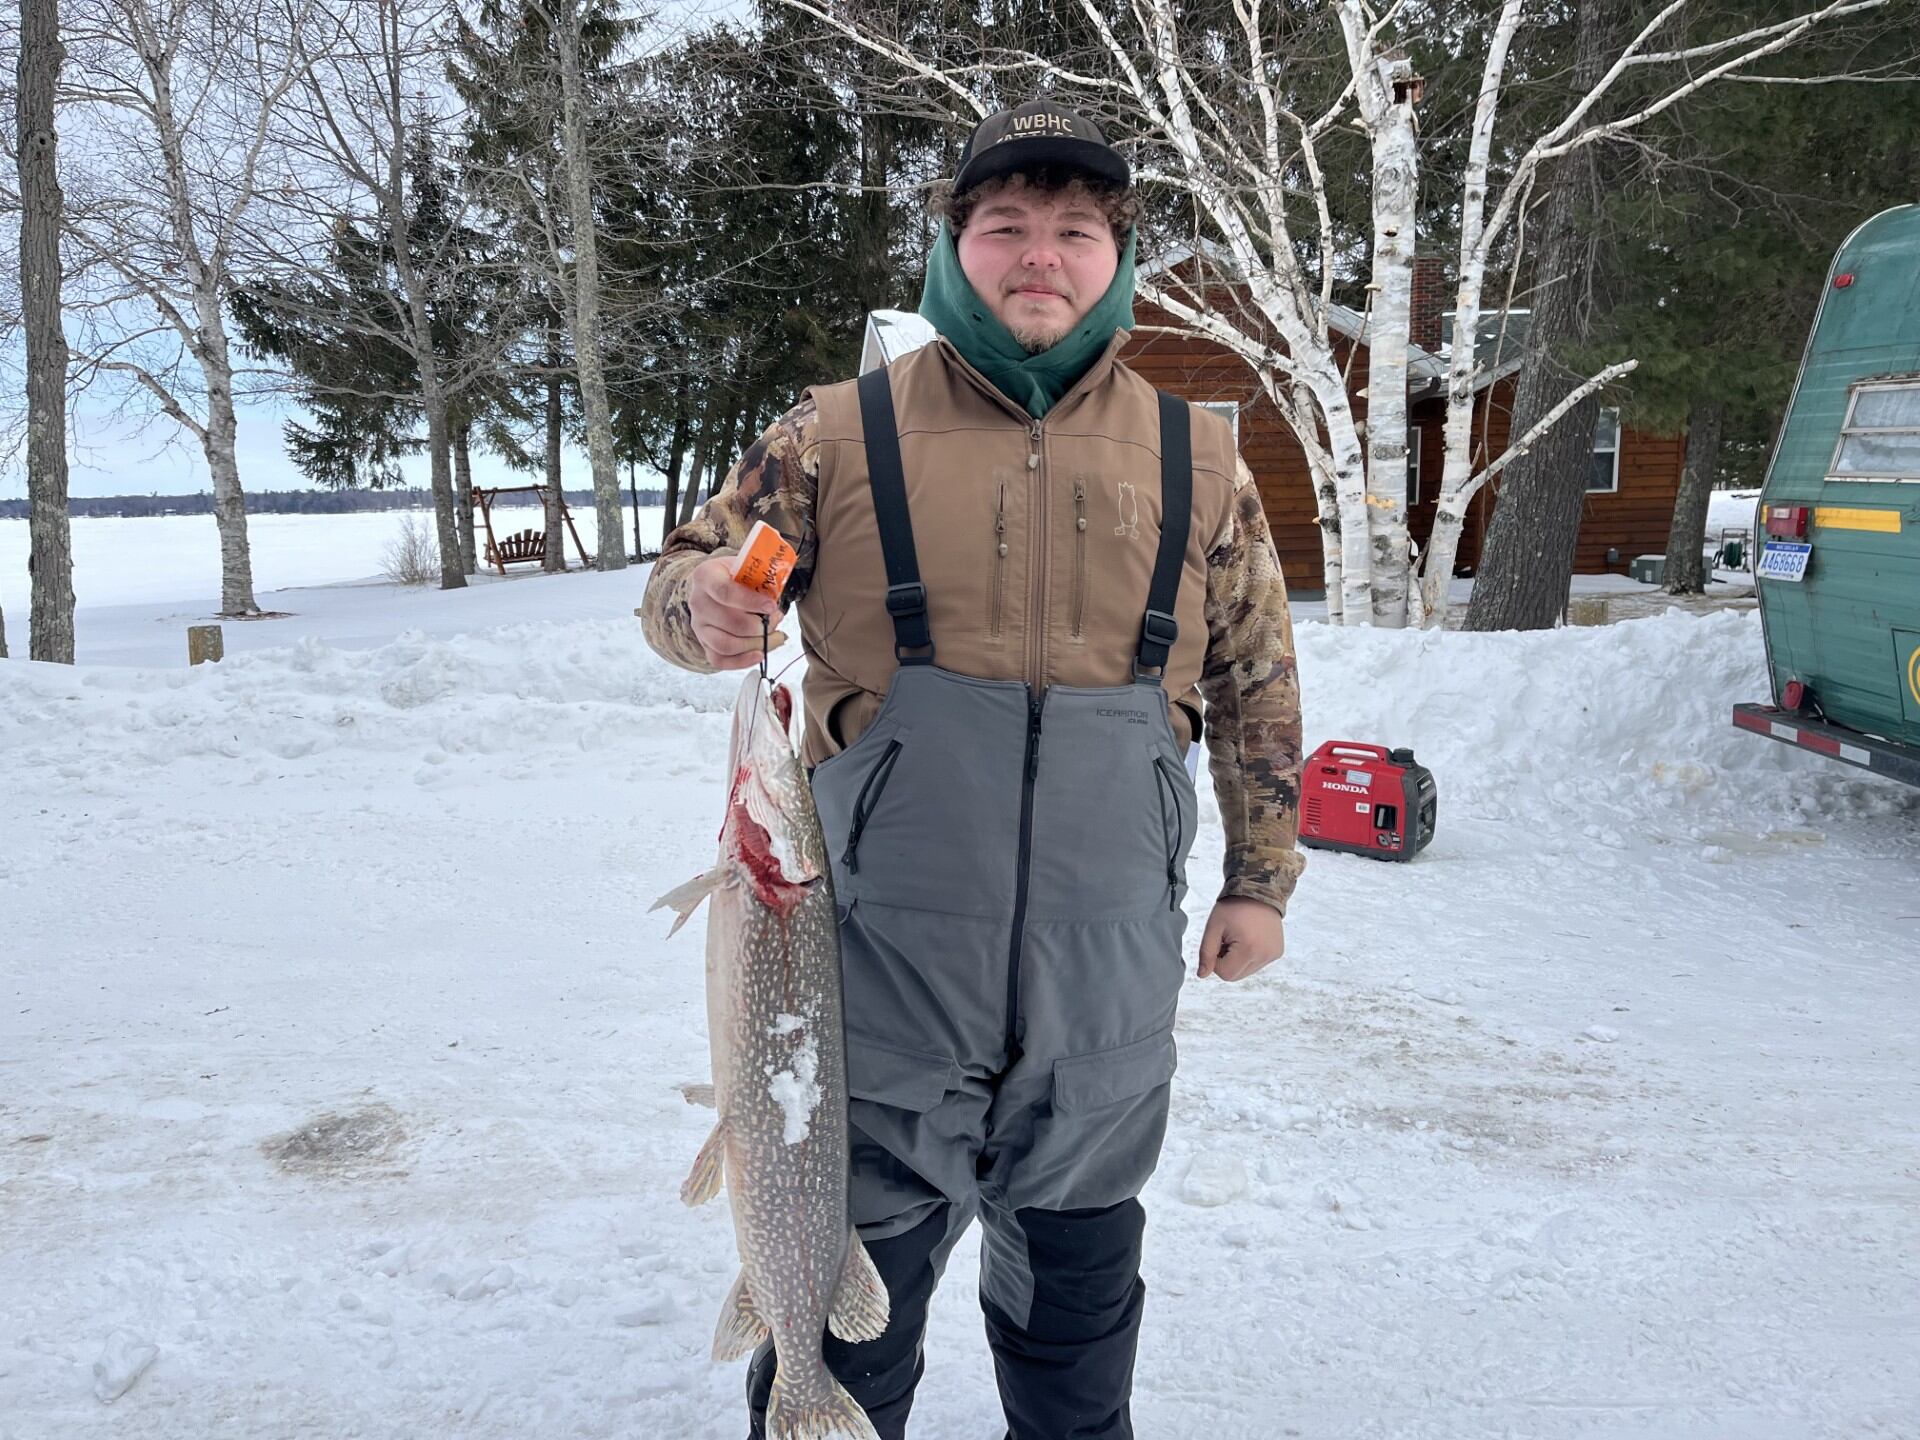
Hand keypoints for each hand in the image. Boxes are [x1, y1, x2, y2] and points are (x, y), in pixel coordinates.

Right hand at [688, 555, 789, 669]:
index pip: (725, 592)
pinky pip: (719, 660)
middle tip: (776, 621)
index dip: (750, 602)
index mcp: (706, 577)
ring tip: (774, 637)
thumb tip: (774, 607)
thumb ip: (761, 581)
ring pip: (726, 645)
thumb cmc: (738, 577)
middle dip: (760, 627)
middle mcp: (698, 602)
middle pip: (730, 622)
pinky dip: (742, 661)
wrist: (719, 583)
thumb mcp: (747, 568)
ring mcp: (699, 625)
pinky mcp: (703, 643)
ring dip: (755, 644)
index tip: (772, 606)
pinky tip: (759, 654)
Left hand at [1197, 898, 1284, 981]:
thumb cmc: (1234, 906)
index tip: (1220, 942)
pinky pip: (1257, 964)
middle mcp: (1265, 955)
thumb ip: (1206, 952)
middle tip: (1229, 939)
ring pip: (1246, 971)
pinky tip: (1250, 938)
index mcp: (1249, 949)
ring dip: (1238, 959)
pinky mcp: (1277, 952)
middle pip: (1236, 976)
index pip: (1226, 974)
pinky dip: (1249, 955)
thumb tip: (1202, 975)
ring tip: (1240, 937)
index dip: (1217, 960)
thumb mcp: (1213, 927)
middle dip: (1227, 961)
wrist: (1258, 890)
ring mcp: (1273, 954)